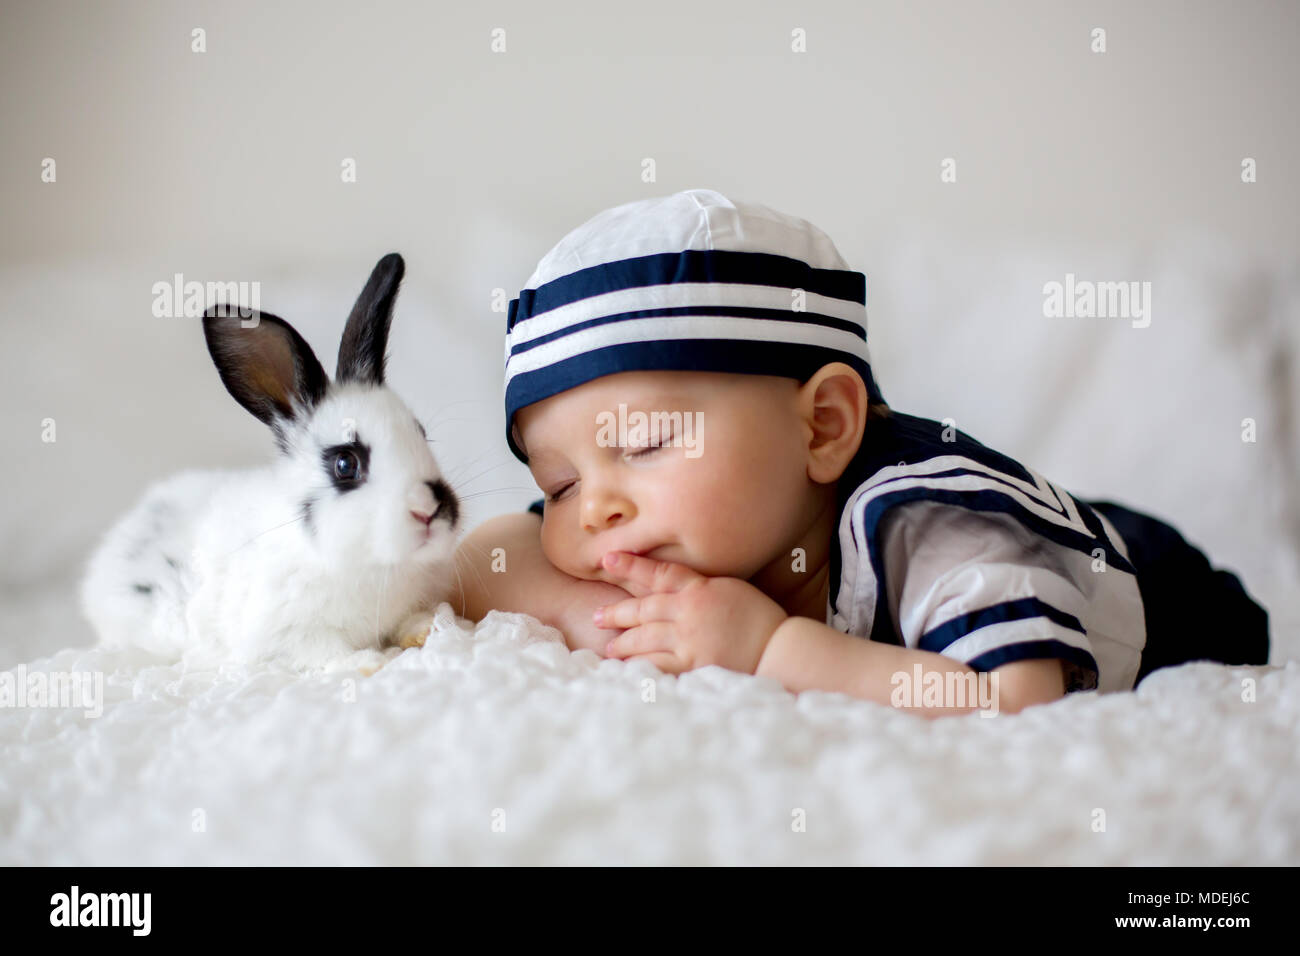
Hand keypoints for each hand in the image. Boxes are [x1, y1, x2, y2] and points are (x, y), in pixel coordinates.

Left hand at [593, 550, 788, 675]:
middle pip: (643, 608)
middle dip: (617, 612)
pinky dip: (640, 666)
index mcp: (699, 589)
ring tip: (609, 648)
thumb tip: (676, 586)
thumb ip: (700, 587)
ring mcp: (688, 640)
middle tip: (597, 615)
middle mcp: (688, 612)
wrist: (778, 647)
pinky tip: (627, 668)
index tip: (607, 557)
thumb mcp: (729, 589)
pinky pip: (658, 665)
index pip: (658, 573)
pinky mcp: (692, 665)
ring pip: (645, 638)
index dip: (631, 565)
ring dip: (623, 643)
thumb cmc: (759, 617)